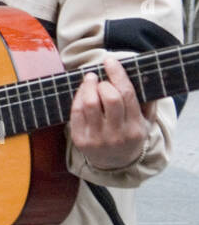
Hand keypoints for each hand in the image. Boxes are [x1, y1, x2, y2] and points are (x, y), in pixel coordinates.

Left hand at [70, 55, 152, 170]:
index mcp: (135, 127)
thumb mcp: (146, 123)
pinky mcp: (80, 139)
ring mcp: (97, 138)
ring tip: (90, 80)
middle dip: (103, 83)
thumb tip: (146, 77)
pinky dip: (78, 97)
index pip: (127, 95)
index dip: (117, 74)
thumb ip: (148, 103)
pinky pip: (75, 112)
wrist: (115, 163)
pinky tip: (82, 92)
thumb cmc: (130, 136)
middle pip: (109, 98)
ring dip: (88, 86)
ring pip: (90, 104)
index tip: (110, 61)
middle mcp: (117, 134)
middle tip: (100, 77)